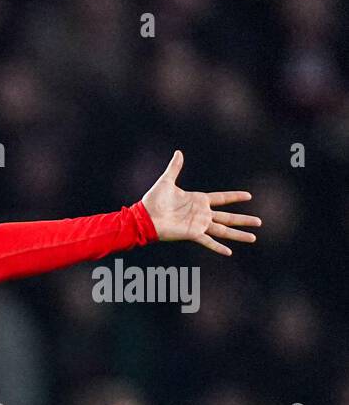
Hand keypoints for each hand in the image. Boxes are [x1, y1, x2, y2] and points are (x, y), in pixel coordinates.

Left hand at [140, 151, 259, 254]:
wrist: (144, 217)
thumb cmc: (153, 200)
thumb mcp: (166, 181)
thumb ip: (175, 167)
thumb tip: (178, 152)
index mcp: (198, 200)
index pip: (222, 198)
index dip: (235, 197)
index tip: (249, 196)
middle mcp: (201, 213)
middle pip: (228, 217)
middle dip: (243, 220)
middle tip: (259, 222)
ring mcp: (198, 225)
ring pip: (223, 230)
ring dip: (238, 234)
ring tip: (253, 237)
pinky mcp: (192, 233)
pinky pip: (208, 241)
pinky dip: (218, 247)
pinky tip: (230, 252)